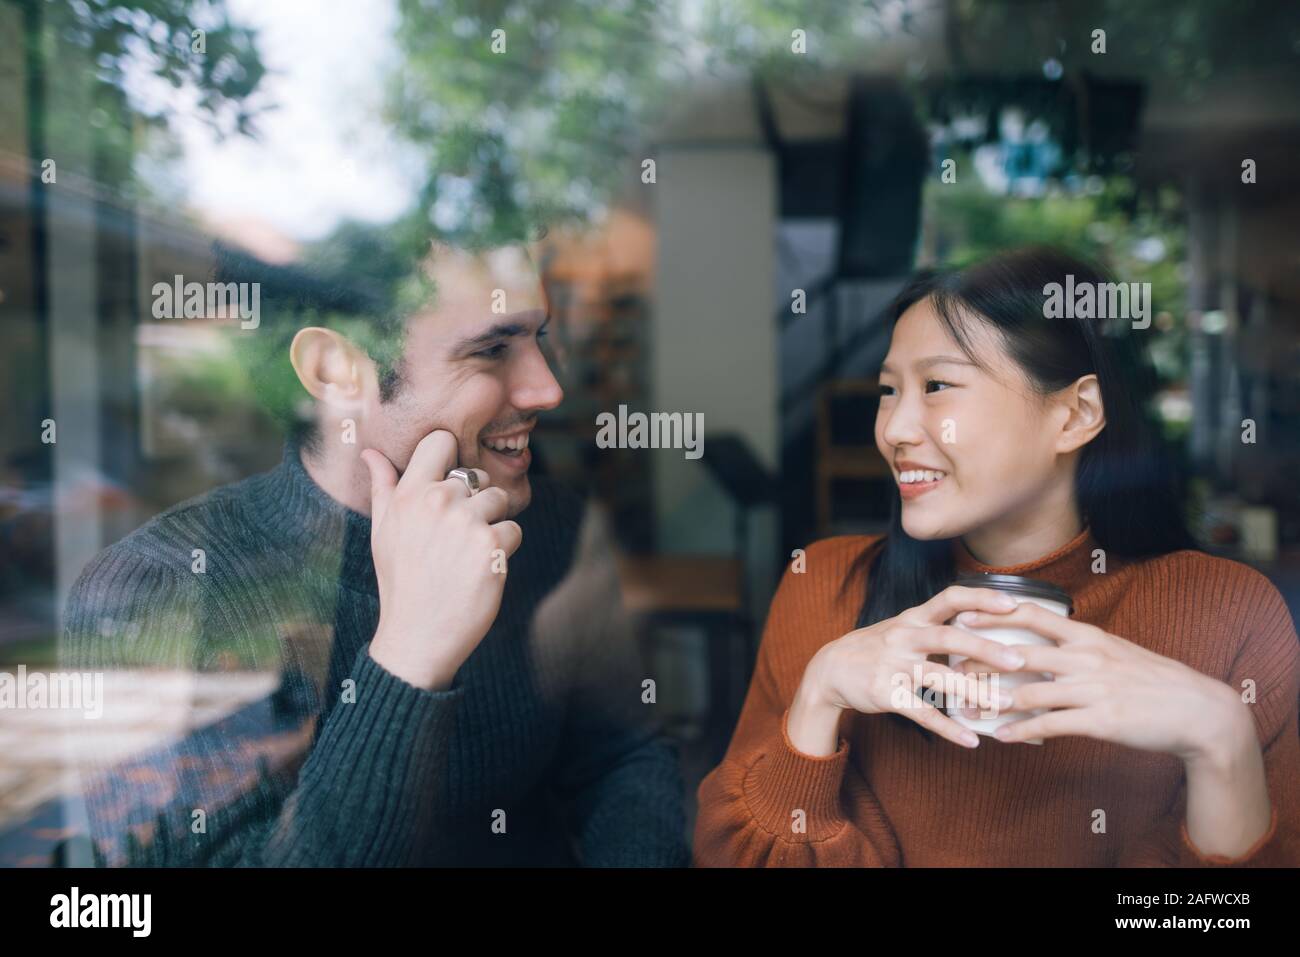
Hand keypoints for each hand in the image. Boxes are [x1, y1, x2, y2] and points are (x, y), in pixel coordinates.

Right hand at [361, 430, 522, 690]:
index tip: (448, 487)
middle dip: (475, 502)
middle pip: (477, 476)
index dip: (451, 461)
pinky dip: (504, 550)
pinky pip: (513, 530)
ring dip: (492, 524)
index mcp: (409, 494)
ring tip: (466, 554)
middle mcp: (437, 502)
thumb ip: (382, 486)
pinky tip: (480, 570)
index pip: (441, 441)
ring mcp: (466, 524)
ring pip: (500, 500)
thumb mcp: (383, 531)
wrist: (417, 636)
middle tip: (453, 540)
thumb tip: (370, 452)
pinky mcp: (492, 547)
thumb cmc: (401, 581)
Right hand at [788, 585, 1029, 755]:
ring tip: (1005, 704)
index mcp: (913, 618)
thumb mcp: (902, 628)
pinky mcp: (885, 693)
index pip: (950, 598)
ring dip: (975, 691)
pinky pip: (922, 712)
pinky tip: (971, 740)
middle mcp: (904, 637)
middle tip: (1020, 661)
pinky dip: (948, 728)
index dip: (982, 599)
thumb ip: (937, 625)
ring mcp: (894, 665)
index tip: (1014, 605)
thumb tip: (984, 622)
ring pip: (939, 677)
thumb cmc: (876, 648)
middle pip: (949, 637)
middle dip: (986, 648)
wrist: (829, 669)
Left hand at [953, 602, 1250, 761]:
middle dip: (979, 659)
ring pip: (1028, 692)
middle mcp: (1085, 657)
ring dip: (991, 702)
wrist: (1198, 711)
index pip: (1032, 615)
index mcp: (1087, 636)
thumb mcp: (1115, 651)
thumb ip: (1079, 646)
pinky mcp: (1099, 721)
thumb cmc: (1152, 681)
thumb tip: (1046, 642)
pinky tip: (1001, 736)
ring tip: (964, 707)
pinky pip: (1050, 725)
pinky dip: (1021, 731)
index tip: (962, 614)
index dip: (994, 614)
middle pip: (1019, 654)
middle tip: (947, 663)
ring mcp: (1092, 689)